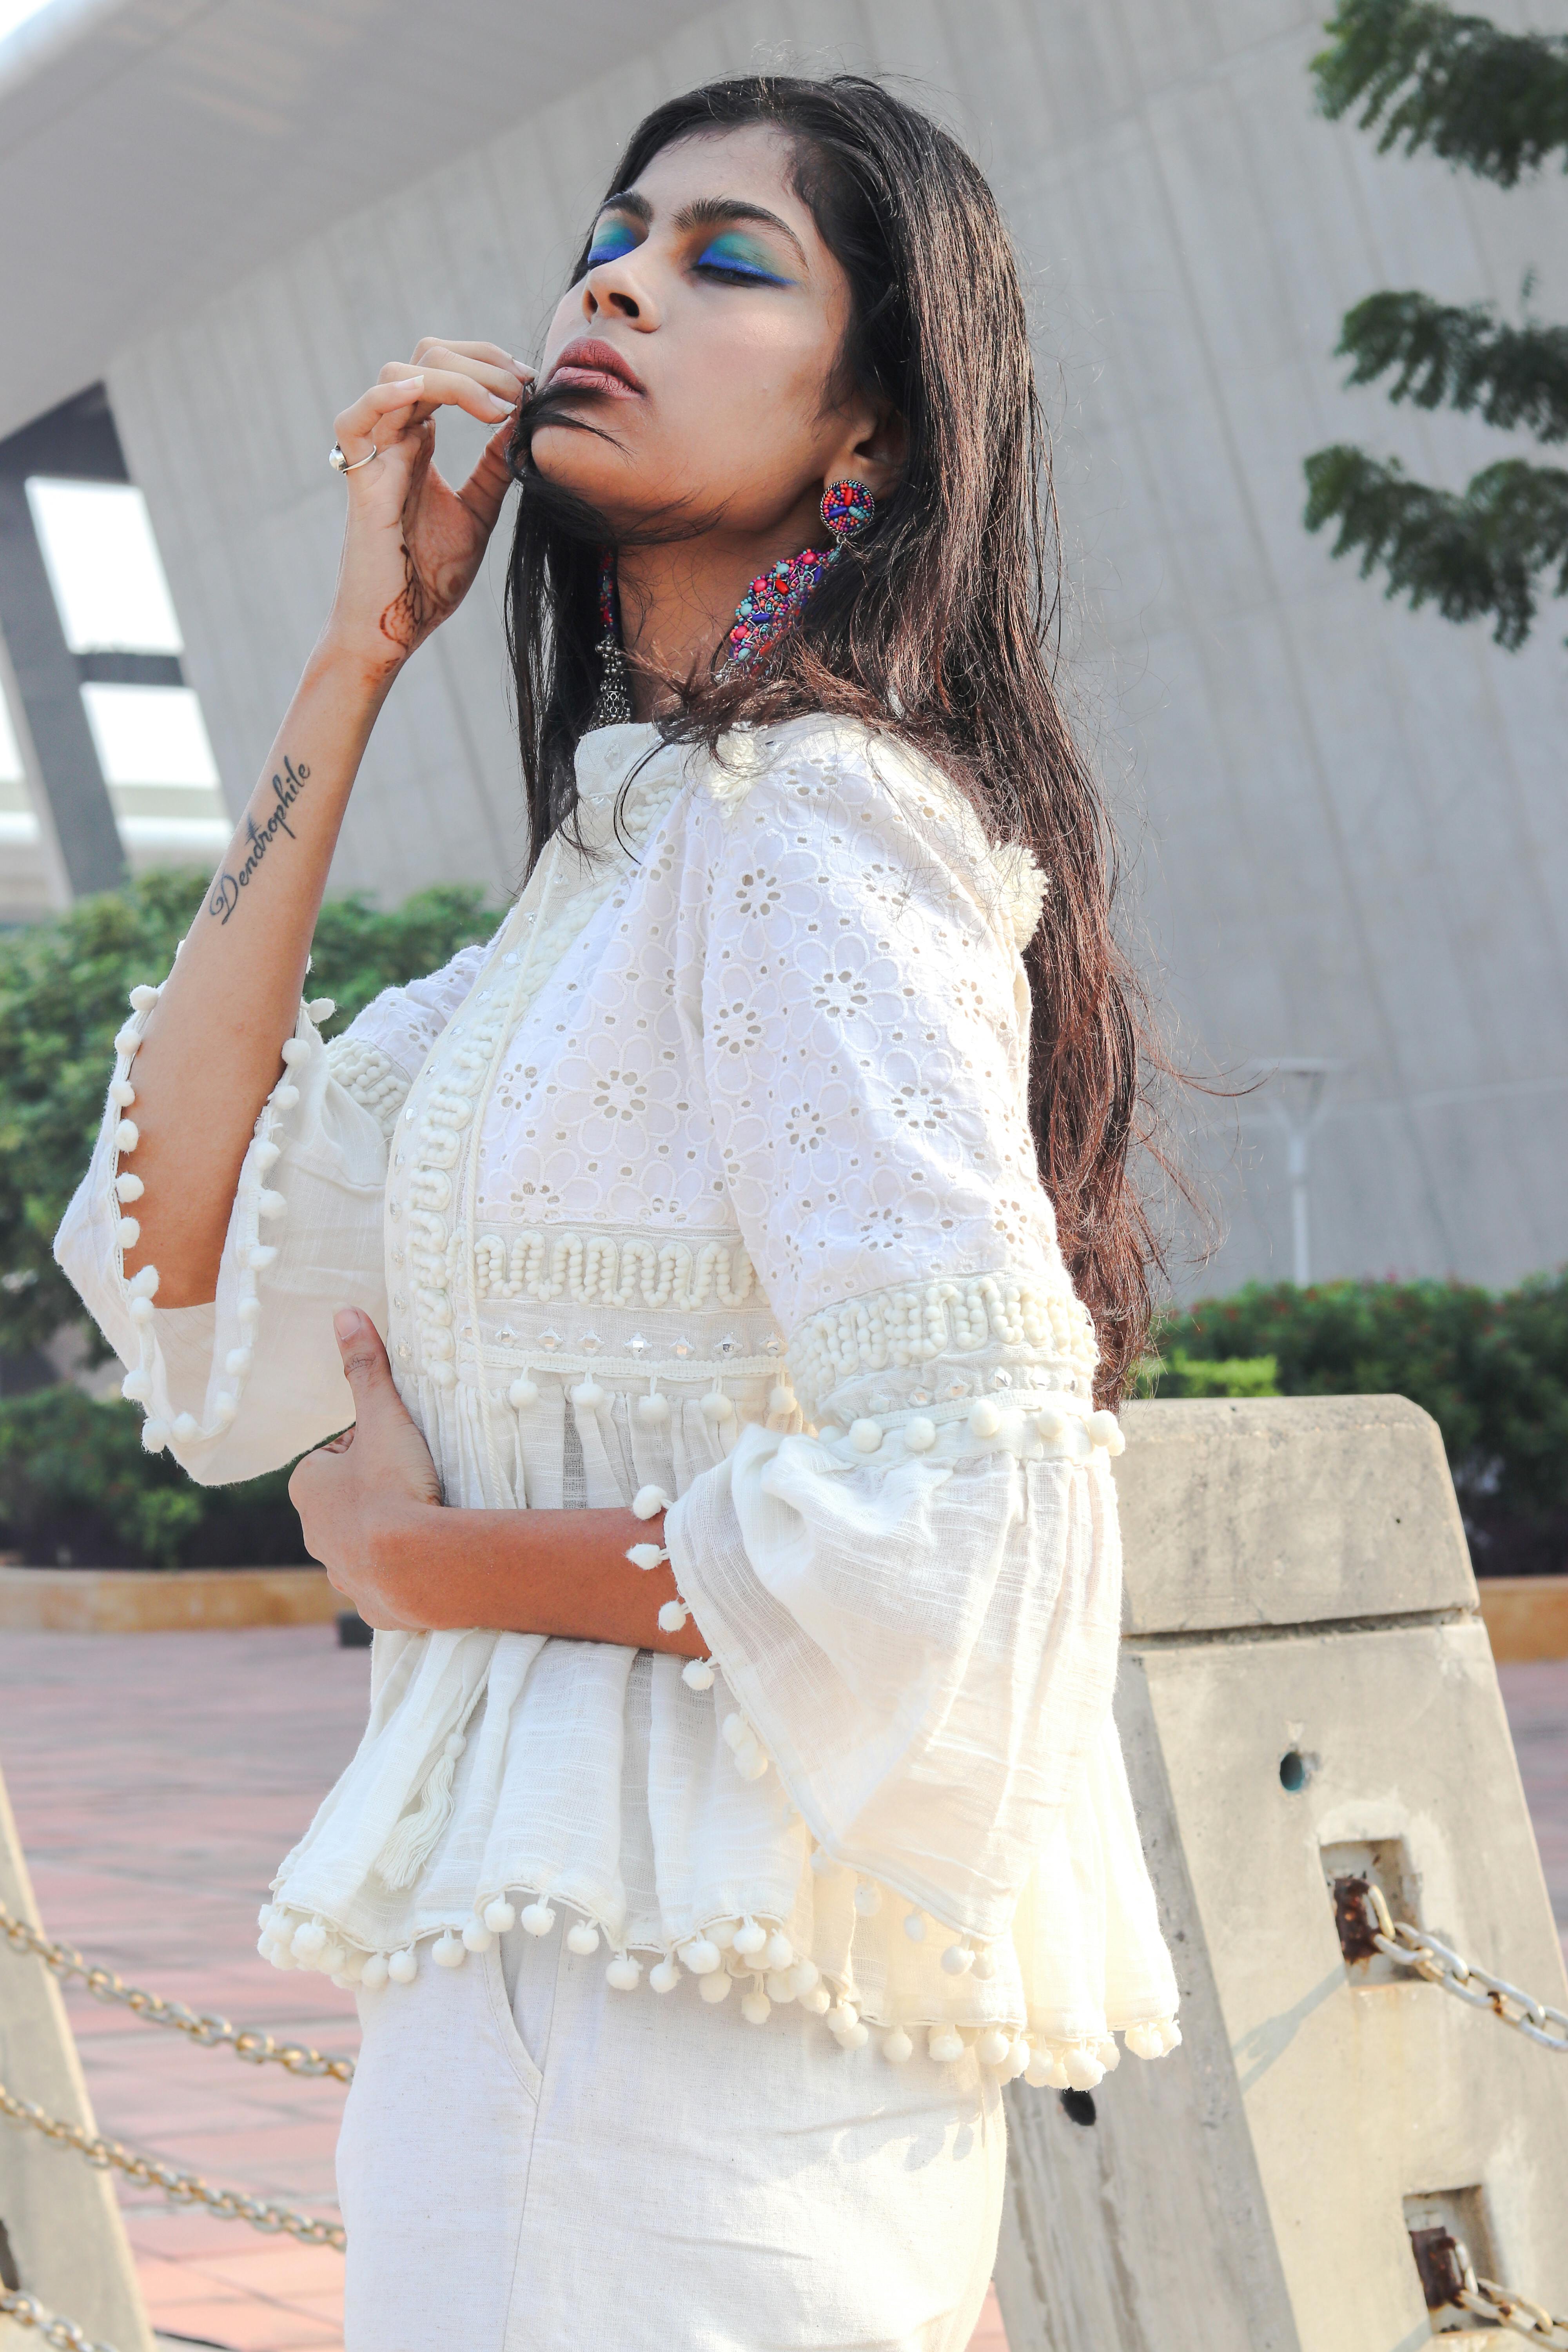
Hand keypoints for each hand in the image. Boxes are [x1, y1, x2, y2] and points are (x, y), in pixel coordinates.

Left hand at [289, 1306, 442, 1626]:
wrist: (419, 1567)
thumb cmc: (394, 1487)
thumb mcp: (384, 1418)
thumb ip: (366, 1369)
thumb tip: (345, 1314)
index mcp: (309, 1487)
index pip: (336, 1456)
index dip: (368, 1447)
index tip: (399, 1447)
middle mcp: (314, 1533)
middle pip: (348, 1499)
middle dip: (377, 1490)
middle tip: (418, 1479)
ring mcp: (341, 1573)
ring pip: (364, 1540)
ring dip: (391, 1530)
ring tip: (428, 1518)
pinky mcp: (371, 1604)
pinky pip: (385, 1579)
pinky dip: (404, 1568)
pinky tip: (430, 1556)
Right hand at [322, 338, 533, 675]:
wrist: (400, 625)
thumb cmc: (431, 577)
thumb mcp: (479, 511)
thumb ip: (494, 466)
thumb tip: (523, 422)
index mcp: (421, 440)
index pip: (448, 368)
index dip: (490, 363)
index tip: (531, 382)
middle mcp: (396, 437)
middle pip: (427, 356)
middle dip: (481, 361)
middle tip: (521, 388)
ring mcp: (377, 455)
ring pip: (399, 375)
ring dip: (454, 377)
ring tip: (496, 407)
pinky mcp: (363, 483)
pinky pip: (353, 422)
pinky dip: (385, 396)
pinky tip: (423, 392)